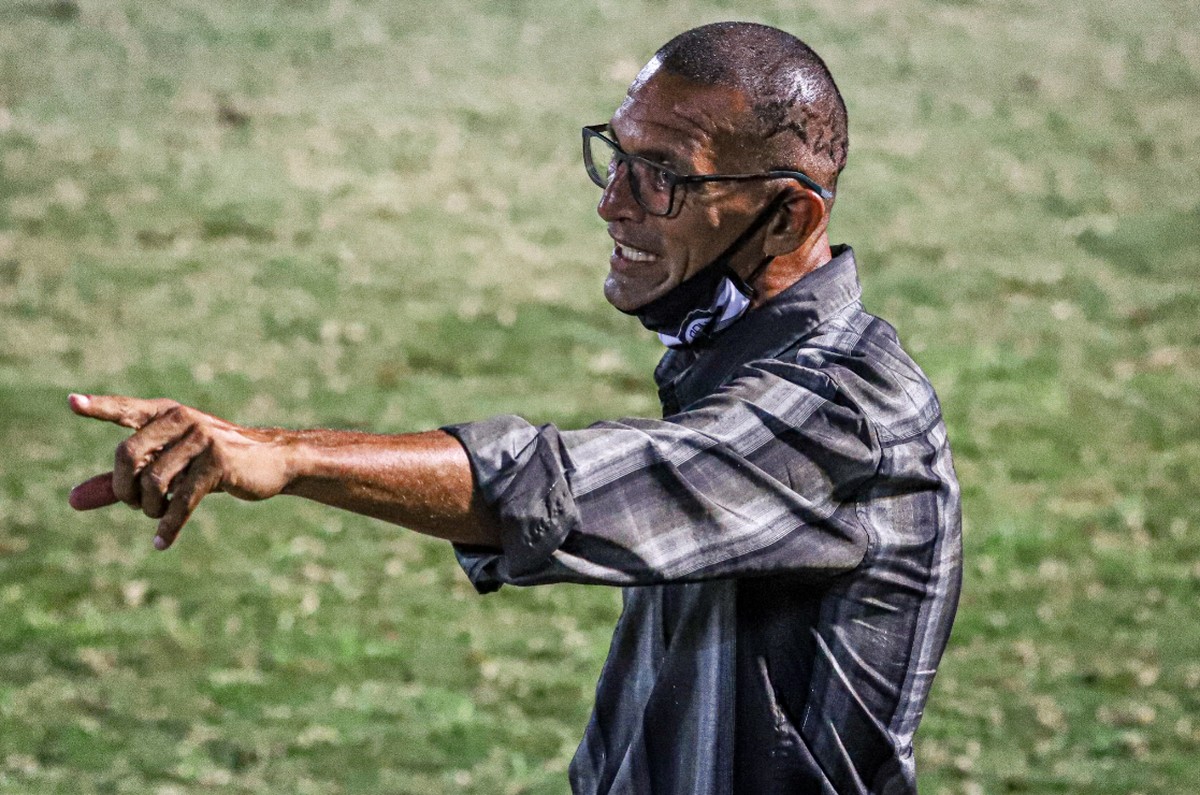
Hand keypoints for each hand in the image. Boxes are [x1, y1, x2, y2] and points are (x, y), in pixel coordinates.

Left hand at [68, 394, 292, 549]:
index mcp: (166, 414)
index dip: (100, 407)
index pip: (126, 410)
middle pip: (128, 454)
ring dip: (149, 509)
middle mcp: (181, 419)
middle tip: (133, 504)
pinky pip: (182, 500)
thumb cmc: (214, 463)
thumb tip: (72, 501)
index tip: (72, 403)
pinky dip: (169, 525)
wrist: (273, 461)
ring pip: (154, 481)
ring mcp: (202, 438)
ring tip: (157, 516)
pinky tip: (162, 542)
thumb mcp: (169, 468)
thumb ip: (121, 481)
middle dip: (122, 488)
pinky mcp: (219, 462)